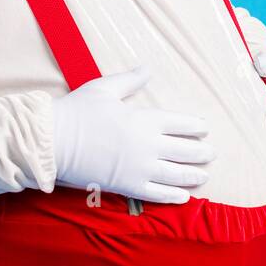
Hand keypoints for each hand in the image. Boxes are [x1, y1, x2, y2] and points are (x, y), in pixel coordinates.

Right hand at [51, 64, 214, 203]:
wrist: (54, 141)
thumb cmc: (77, 112)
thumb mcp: (104, 88)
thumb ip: (130, 80)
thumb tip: (147, 68)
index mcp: (145, 119)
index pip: (181, 124)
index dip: (195, 127)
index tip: (204, 129)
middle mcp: (148, 145)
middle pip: (185, 151)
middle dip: (201, 152)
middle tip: (211, 154)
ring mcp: (140, 169)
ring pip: (176, 175)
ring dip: (193, 175)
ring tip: (203, 176)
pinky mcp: (128, 187)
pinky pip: (158, 195)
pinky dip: (174, 196)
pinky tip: (183, 197)